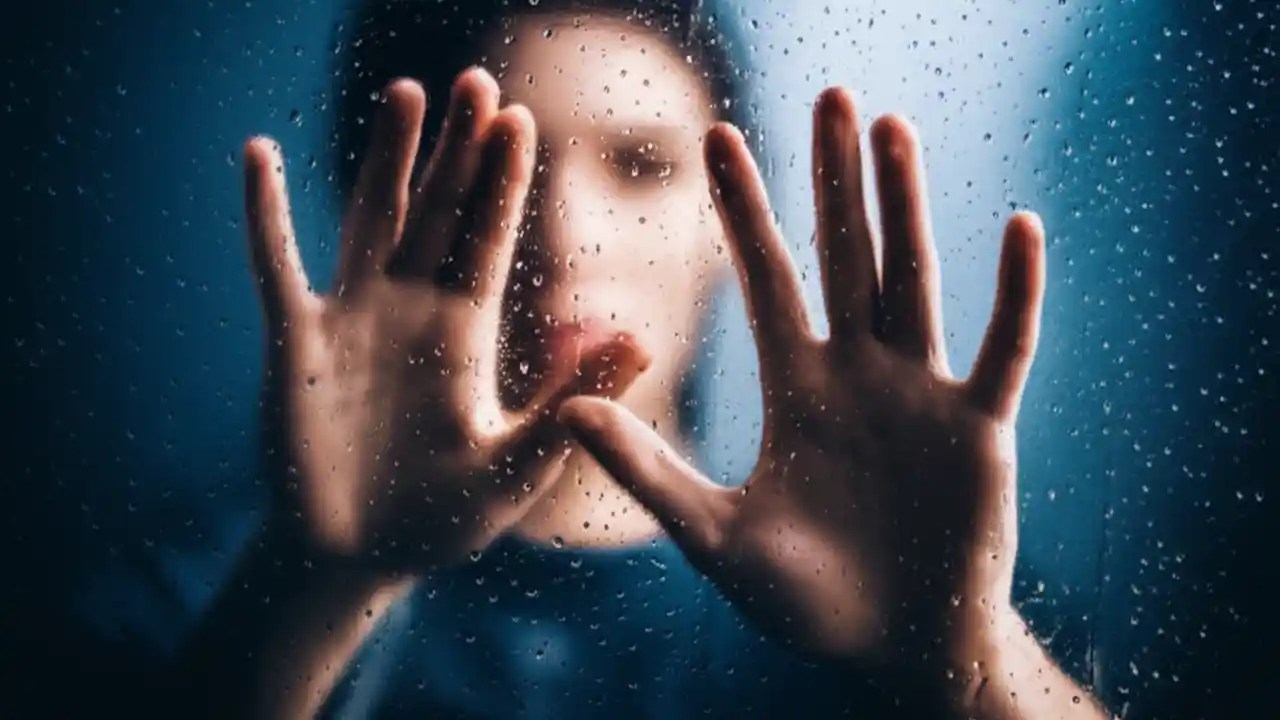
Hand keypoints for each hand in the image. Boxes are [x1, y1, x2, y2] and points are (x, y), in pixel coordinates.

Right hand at [243, 69, 647, 571]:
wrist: (359, 559)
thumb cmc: (443, 518)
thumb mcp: (519, 460)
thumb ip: (572, 400)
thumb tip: (644, 340)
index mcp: (463, 331)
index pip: (487, 239)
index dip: (502, 182)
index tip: (521, 118)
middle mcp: (409, 310)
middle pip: (436, 212)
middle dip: (456, 151)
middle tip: (477, 80)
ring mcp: (349, 320)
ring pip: (369, 221)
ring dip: (385, 161)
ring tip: (406, 93)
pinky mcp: (293, 344)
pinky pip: (278, 268)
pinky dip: (266, 217)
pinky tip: (260, 155)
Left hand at [557, 88, 1042, 665]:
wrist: (892, 648)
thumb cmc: (803, 602)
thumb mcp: (713, 538)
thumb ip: (646, 473)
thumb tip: (563, 412)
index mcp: (795, 389)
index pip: (765, 279)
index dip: (744, 210)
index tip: (718, 136)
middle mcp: (857, 374)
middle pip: (844, 256)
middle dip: (835, 178)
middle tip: (831, 95)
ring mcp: (921, 393)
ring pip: (913, 280)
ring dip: (907, 207)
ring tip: (894, 128)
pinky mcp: (980, 426)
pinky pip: (1000, 348)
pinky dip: (1011, 294)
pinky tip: (1017, 226)